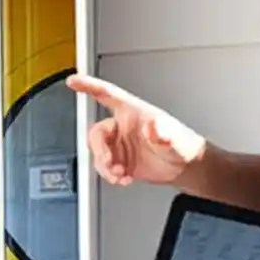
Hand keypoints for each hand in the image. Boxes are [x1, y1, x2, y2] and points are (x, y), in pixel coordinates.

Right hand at [65, 73, 205, 186]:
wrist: (186, 168)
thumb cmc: (183, 145)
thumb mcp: (174, 138)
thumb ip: (163, 133)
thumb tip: (154, 127)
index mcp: (133, 113)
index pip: (107, 94)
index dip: (89, 86)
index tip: (73, 81)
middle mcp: (124, 126)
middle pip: (97, 132)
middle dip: (99, 149)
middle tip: (109, 162)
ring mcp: (121, 144)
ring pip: (98, 152)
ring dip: (104, 166)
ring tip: (119, 174)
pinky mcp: (121, 160)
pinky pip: (104, 166)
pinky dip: (110, 175)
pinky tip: (123, 179)